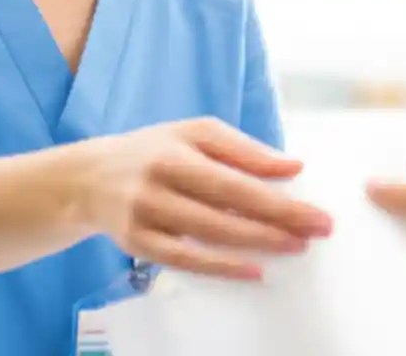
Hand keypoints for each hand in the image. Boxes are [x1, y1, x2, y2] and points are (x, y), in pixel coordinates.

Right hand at [82, 118, 333, 280]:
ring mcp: (145, 217)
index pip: (235, 179)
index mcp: (176, 152)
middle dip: (277, 223)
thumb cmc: (154, 152)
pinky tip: (254, 271)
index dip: (277, 199)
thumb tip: (292, 166)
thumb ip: (243, 149)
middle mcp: (158, 184)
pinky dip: (221, 268)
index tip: (316, 212)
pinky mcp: (137, 244)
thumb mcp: (193, 134)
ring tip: (294, 247)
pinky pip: (185, 261)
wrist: (88, 178)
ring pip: (208, 236)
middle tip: (318, 231)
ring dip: (257, 244)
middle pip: (226, 209)